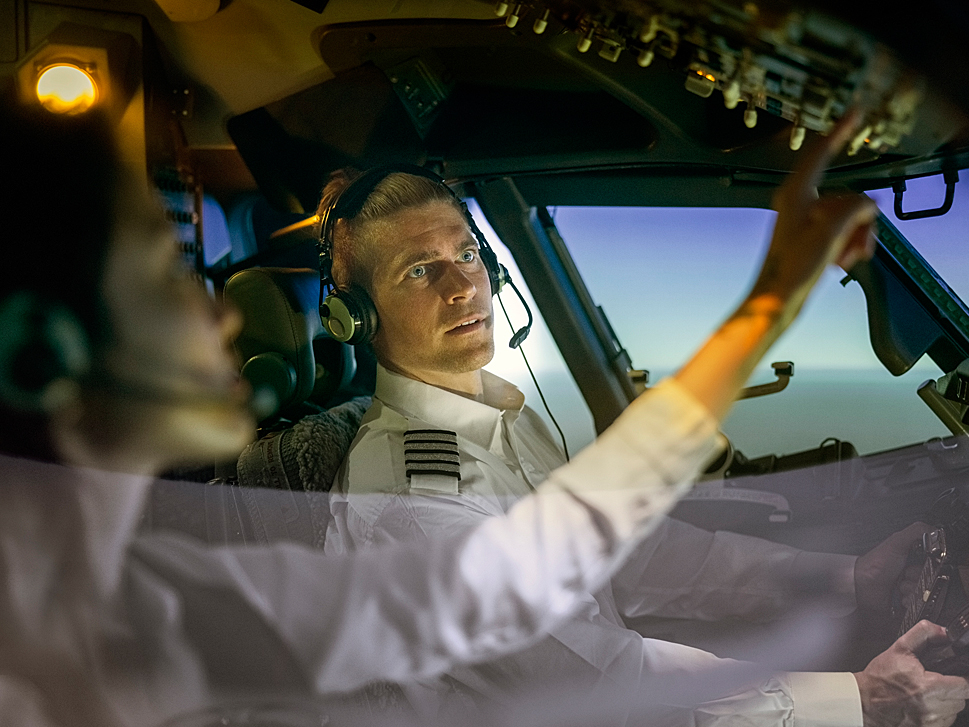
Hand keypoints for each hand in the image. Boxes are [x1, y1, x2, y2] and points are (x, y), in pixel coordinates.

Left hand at [751, 110, 878, 322]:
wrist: (776, 301)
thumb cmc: (791, 269)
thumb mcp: (831, 232)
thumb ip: (854, 208)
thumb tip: (868, 205)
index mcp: (796, 193)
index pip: (821, 152)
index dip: (840, 130)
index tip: (855, 112)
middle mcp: (799, 203)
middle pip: (848, 195)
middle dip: (860, 221)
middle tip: (852, 245)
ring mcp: (805, 221)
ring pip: (849, 216)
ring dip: (855, 237)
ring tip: (844, 258)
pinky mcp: (811, 238)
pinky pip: (842, 232)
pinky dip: (848, 246)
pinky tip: (840, 263)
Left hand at [855, 522, 931, 620]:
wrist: (860, 587)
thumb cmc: (876, 563)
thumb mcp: (897, 542)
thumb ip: (916, 531)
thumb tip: (936, 531)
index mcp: (911, 556)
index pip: (935, 563)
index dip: (930, 565)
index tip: (921, 564)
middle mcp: (912, 572)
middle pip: (931, 579)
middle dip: (921, 579)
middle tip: (906, 575)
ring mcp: (909, 588)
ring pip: (926, 594)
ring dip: (914, 591)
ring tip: (900, 587)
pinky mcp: (906, 603)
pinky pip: (918, 606)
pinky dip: (911, 602)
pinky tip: (901, 597)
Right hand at [855, 620, 968, 726]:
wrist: (863, 701)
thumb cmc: (879, 678)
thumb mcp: (899, 648)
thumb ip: (923, 635)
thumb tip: (943, 632)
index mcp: (927, 687)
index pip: (965, 686)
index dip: (962, 678)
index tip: (954, 674)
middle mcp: (931, 708)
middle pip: (961, 700)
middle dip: (952, 689)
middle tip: (935, 682)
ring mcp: (929, 723)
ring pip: (954, 712)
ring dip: (946, 702)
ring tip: (927, 694)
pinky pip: (943, 722)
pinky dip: (938, 714)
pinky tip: (923, 705)